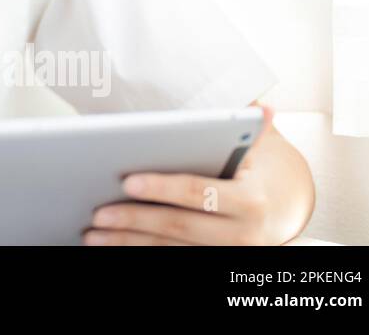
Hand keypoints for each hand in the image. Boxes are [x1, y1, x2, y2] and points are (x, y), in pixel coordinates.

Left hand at [82, 103, 282, 244]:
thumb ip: (249, 130)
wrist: (276, 214)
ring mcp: (224, 254)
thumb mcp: (254, 152)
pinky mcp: (209, 261)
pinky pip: (169, 257)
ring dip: (126, 242)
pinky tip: (110, 244)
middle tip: (98, 212)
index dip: (161, 187)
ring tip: (92, 234)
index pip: (198, 192)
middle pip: (178, 225)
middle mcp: (241, 235)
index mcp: (250, 201)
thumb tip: (261, 107)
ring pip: (169, 248)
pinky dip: (137, 251)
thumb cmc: (251, 173)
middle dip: (135, 218)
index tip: (126, 182)